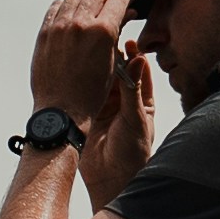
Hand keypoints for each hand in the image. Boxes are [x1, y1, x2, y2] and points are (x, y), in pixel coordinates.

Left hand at [29, 0, 134, 140]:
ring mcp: (60, 27)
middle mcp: (80, 24)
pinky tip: (70, 19)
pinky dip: (65, 8)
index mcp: (102, 32)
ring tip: (86, 12)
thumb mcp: (112, 63)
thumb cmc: (89, 93)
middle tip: (106, 6)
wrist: (62, 109)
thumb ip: (116, 34)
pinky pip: (55, 7)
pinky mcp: (45, 32)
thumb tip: (124, 15)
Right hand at [79, 14, 160, 201]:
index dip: (133, 55)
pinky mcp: (89, 112)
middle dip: (113, 56)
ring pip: (101, 79)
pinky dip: (84, 79)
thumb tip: (140, 60)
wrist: (110, 179)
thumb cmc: (132, 152)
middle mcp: (124, 101)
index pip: (138, 71)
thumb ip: (134, 89)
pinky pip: (87, 91)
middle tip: (106, 39)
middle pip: (118, 72)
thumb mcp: (135, 118)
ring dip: (97, 66)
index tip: (127, 41)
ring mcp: (105, 106)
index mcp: (141, 101)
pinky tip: (78, 66)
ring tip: (91, 48)